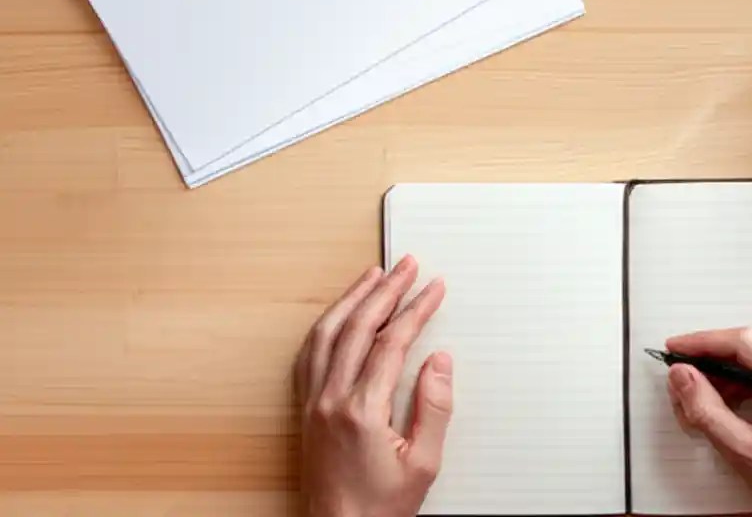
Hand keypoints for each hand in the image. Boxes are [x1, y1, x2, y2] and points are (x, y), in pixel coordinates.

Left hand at [293, 256, 451, 516]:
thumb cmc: (379, 508)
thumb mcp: (422, 464)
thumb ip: (433, 408)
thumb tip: (438, 362)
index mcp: (362, 410)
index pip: (393, 343)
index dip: (416, 310)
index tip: (433, 288)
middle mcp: (331, 400)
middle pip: (358, 327)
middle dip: (386, 290)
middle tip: (407, 266)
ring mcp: (313, 403)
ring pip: (327, 334)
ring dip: (351, 299)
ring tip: (373, 276)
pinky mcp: (306, 410)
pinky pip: (309, 355)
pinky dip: (326, 325)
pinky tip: (339, 314)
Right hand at [665, 328, 751, 516]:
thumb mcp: (745, 450)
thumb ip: (708, 410)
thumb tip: (682, 376)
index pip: (747, 343)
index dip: (704, 343)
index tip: (675, 349)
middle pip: (749, 347)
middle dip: (709, 360)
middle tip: (680, 376)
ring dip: (722, 373)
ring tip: (696, 396)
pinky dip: (738, 383)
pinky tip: (719, 401)